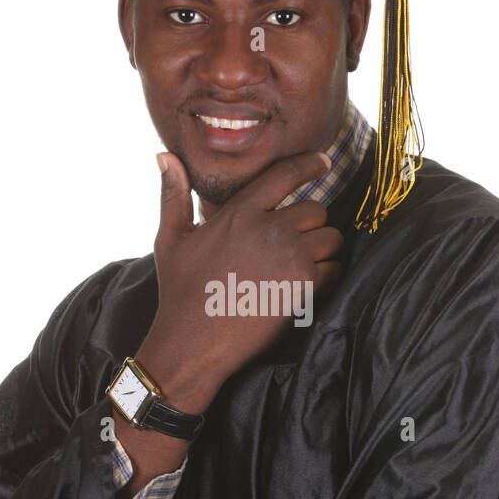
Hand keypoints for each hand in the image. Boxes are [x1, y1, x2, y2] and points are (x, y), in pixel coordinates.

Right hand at [137, 149, 344, 412]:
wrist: (193, 343)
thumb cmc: (180, 292)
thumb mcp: (170, 239)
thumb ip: (173, 194)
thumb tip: (164, 155)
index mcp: (240, 211)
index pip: (286, 174)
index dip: (310, 164)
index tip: (323, 163)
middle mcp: (269, 227)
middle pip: (316, 209)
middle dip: (312, 224)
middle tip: (298, 243)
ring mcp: (290, 255)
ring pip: (331, 238)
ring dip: (324, 250)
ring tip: (303, 266)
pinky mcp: (304, 285)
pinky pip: (334, 269)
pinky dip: (327, 277)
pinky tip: (306, 287)